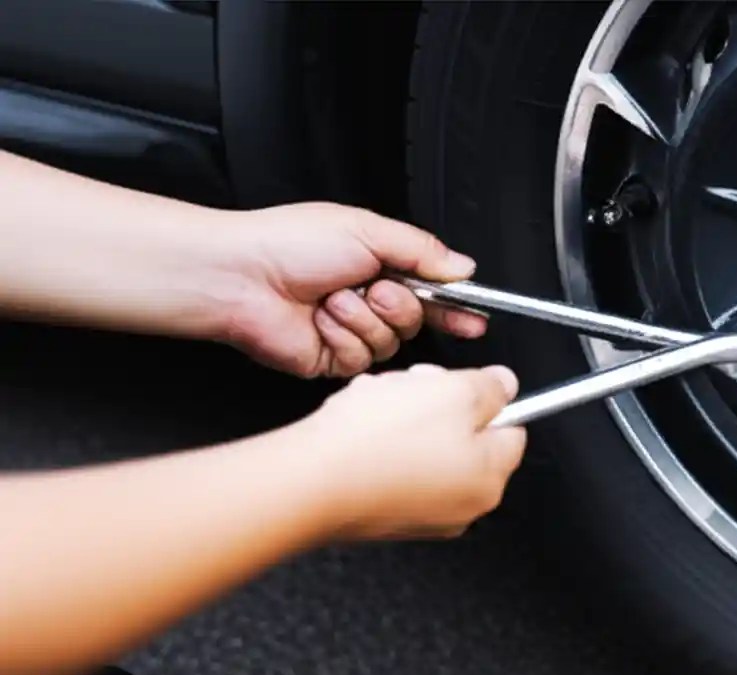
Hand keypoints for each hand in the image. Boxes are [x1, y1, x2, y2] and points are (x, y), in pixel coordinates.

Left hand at [221, 202, 486, 377]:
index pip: (431, 292)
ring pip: (389, 344)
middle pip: (416, 321)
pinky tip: (319, 321)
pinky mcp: (330, 359)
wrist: (239, 276)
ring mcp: (348, 332)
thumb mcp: (368, 230)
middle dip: (399, 305)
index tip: (475, 316)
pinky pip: (360, 360)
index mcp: (378, 265)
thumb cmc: (287, 242)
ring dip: (363, 320)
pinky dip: (342, 338)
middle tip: (374, 288)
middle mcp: (365, 300)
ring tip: (333, 300)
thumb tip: (462, 267)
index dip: (455, 306)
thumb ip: (422, 250)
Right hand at [295, 363, 526, 539]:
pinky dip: (378, 443)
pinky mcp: (382, 515)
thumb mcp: (454, 391)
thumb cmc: (377, 443)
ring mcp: (421, 515)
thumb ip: (490, 386)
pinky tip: (357, 430)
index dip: (485, 397)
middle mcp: (462, 506)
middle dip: (438, 404)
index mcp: (490, 477)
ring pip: (425, 447)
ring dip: (403, 418)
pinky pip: (392, 466)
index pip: (512, 428)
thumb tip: (504, 385)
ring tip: (376, 407)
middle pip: (466, 437)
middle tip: (413, 391)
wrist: (310, 482)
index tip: (458, 383)